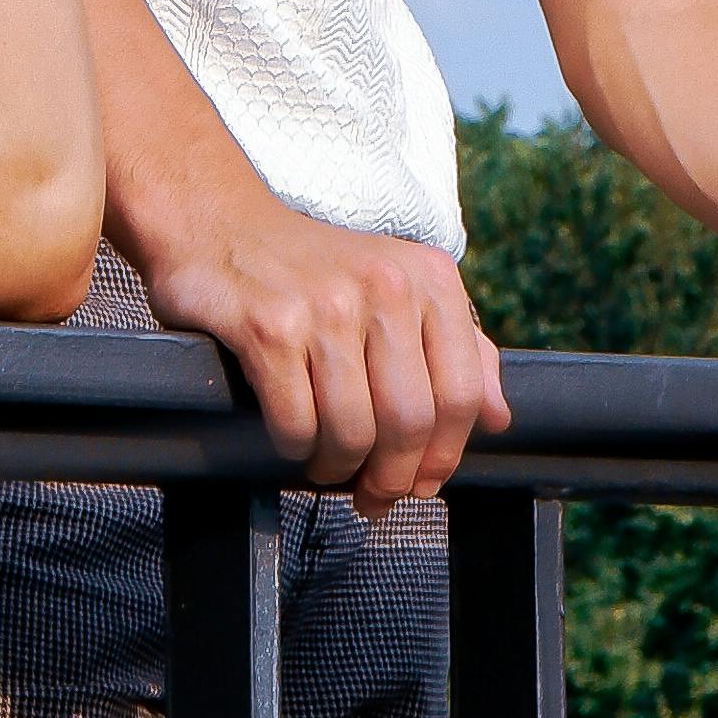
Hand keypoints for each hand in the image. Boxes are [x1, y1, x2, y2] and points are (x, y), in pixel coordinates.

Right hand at [144, 205, 510, 510]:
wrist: (219, 223)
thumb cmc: (312, 269)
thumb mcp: (397, 288)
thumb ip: (459, 348)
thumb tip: (499, 419)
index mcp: (429, 279)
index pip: (461, 395)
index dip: (444, 455)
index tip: (422, 482)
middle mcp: (385, 286)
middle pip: (410, 422)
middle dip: (390, 476)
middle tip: (371, 494)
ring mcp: (327, 305)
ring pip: (352, 432)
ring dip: (336, 466)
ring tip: (324, 463)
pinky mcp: (269, 326)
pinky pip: (295, 424)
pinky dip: (292, 448)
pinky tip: (288, 437)